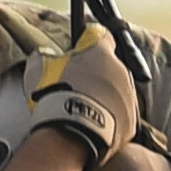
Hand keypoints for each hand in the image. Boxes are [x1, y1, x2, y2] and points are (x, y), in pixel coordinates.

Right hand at [32, 24, 146, 169]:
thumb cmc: (56, 97)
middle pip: (110, 68)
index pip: (101, 36)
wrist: (72, 134)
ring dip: (103, 98)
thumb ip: (45, 55)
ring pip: (117, 93)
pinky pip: (121, 117)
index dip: (90, 42)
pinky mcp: (132, 122)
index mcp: (100, 52)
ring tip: (83, 111)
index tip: (81, 49)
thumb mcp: (38, 68)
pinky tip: (93, 126)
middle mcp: (121, 71)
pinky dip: (110, 120)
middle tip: (76, 86)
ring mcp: (129, 98)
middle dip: (96, 74)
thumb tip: (45, 55)